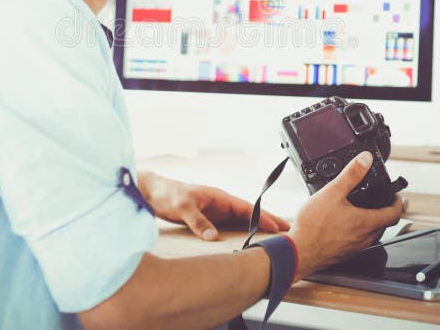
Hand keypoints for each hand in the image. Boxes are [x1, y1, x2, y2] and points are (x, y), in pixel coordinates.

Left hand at [137, 171, 289, 240]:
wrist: (152, 193)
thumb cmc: (166, 194)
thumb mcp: (182, 206)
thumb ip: (198, 221)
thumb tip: (212, 237)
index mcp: (219, 196)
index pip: (246, 208)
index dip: (263, 217)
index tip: (278, 227)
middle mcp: (220, 204)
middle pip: (249, 215)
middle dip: (268, 223)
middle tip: (287, 233)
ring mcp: (216, 213)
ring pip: (242, 223)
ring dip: (257, 231)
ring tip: (275, 241)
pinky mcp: (209, 221)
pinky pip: (230, 229)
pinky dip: (243, 235)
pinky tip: (249, 245)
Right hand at [288, 151, 402, 279]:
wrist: (299, 252)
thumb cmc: (313, 226)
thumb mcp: (332, 192)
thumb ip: (351, 174)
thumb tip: (365, 160)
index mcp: (366, 223)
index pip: (395, 214)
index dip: (398, 202)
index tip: (394, 195)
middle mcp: (365, 238)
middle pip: (384, 224)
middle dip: (384, 210)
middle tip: (378, 199)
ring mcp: (355, 248)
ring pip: (371, 233)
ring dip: (371, 220)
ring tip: (359, 208)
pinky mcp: (344, 253)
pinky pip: (358, 240)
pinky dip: (357, 229)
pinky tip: (342, 222)